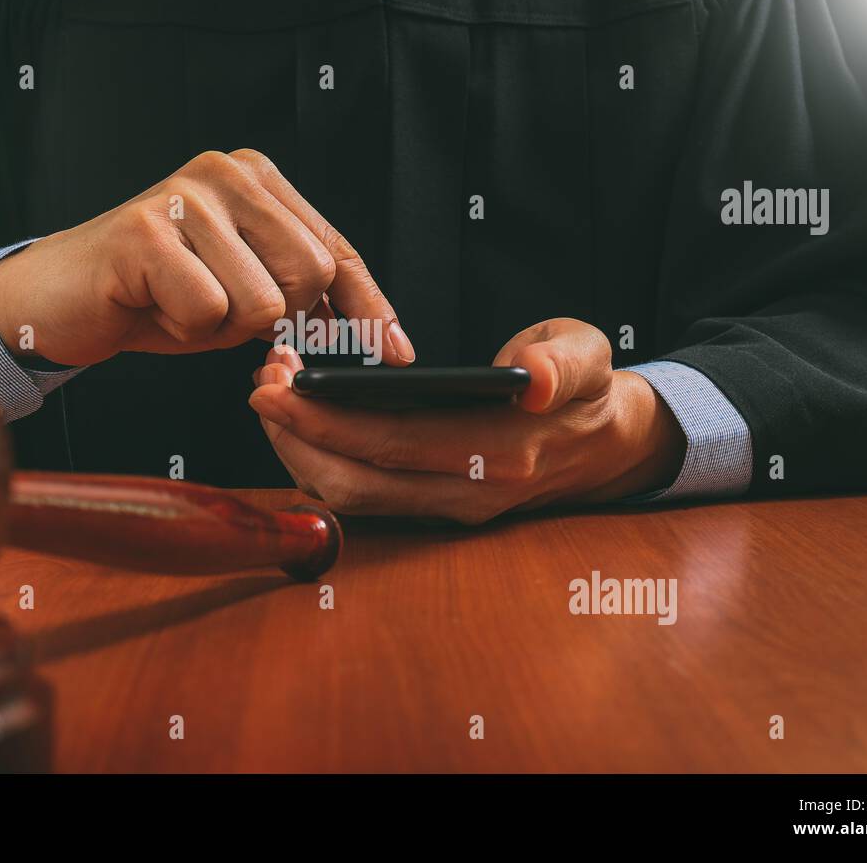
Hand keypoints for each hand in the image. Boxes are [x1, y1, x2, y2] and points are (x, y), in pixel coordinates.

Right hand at [0, 149, 414, 367]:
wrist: (64, 299)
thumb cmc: (159, 295)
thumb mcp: (246, 294)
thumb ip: (307, 300)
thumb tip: (380, 340)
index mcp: (258, 178)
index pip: (337, 250)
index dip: (368, 308)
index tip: (395, 352)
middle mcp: (227, 172)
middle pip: (309, 275)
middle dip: (273, 319)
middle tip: (219, 312)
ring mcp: (185, 196)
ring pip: (262, 302)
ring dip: (221, 328)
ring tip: (181, 304)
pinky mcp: (145, 231)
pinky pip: (209, 312)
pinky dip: (184, 330)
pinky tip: (155, 305)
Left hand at [248, 318, 686, 523]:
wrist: (604, 446)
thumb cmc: (586, 390)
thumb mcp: (589, 357)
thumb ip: (563, 364)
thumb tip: (534, 379)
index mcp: (499, 455)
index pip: (391, 445)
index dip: (324, 420)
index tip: (276, 385)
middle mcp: (464, 495)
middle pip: (351, 483)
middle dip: (292, 437)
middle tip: (262, 383)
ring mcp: (445, 509)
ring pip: (348, 498)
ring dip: (300, 450)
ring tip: (275, 394)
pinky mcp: (430, 508)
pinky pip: (361, 495)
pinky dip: (320, 460)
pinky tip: (302, 418)